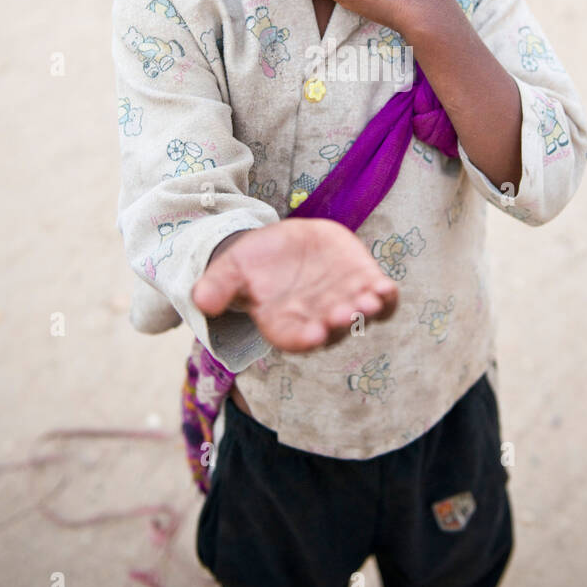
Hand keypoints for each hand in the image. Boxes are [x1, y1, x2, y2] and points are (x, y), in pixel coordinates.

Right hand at [191, 218, 398, 351]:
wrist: (280, 248)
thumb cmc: (252, 265)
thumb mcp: (230, 270)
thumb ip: (217, 287)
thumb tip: (200, 301)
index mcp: (284, 323)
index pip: (295, 338)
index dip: (304, 337)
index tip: (312, 334)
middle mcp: (316, 318)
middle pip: (333, 328)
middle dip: (341, 321)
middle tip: (345, 312)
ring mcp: (343, 301)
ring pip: (361, 314)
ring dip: (368, 309)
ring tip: (372, 299)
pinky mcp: (361, 281)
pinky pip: (380, 296)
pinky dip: (386, 295)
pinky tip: (386, 287)